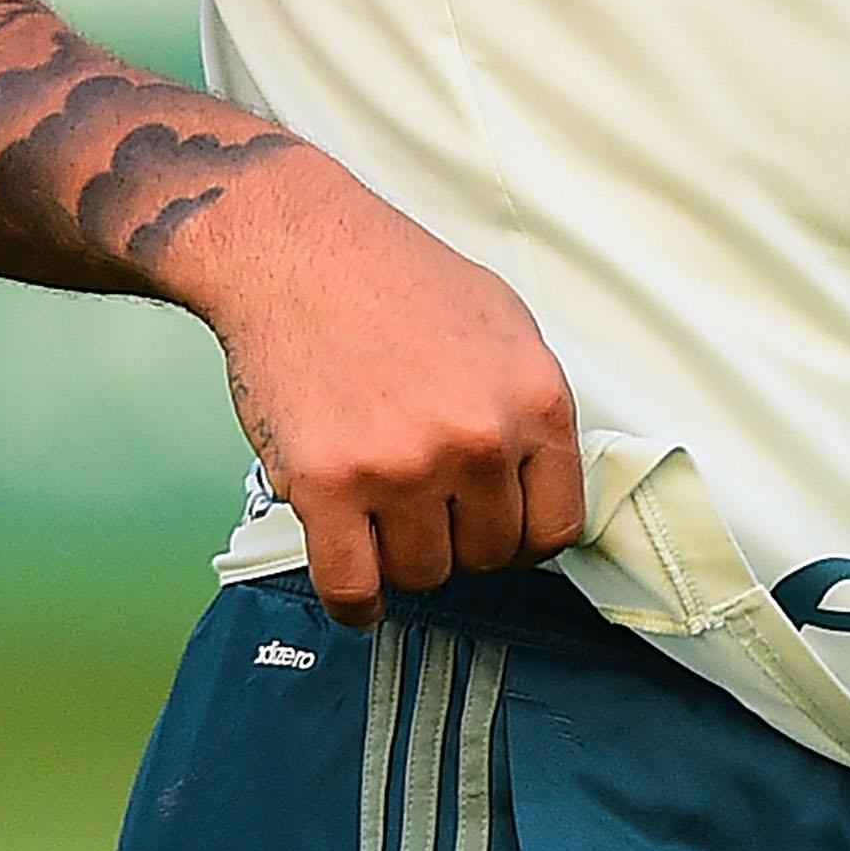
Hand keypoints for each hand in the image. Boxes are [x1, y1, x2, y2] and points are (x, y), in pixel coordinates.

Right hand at [154, 155, 587, 626]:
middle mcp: (479, 439)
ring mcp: (403, 466)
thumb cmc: (394, 278)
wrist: (294, 248)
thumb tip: (540, 488)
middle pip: (487, 555)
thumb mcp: (505, 324)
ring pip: (423, 573)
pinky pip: (352, 589)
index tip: (490, 530)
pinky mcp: (329, 485)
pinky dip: (356, 602)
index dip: (520, 537)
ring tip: (379, 510)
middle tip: (421, 500)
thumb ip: (530, 411)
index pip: (555, 526)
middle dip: (455, 537)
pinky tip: (356, 584)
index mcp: (535, 399)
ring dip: (400, 556)